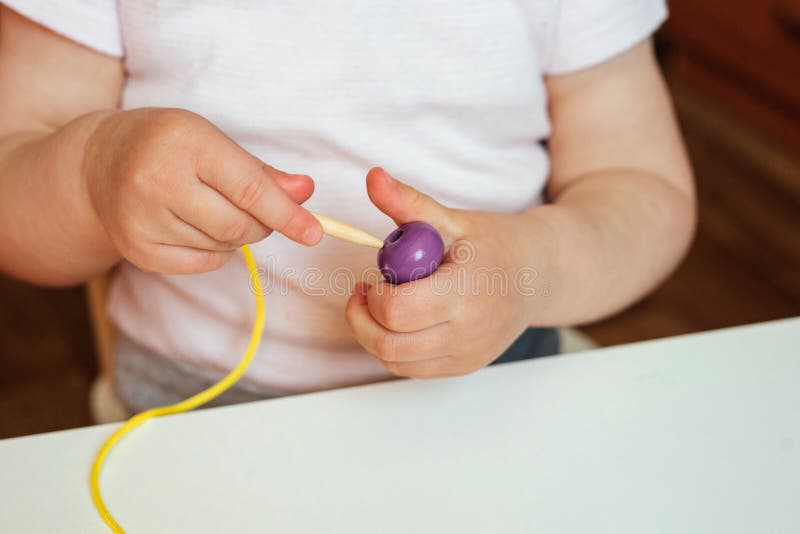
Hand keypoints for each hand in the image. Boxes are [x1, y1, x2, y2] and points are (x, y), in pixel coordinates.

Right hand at [83, 108, 321, 272]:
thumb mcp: (213, 142)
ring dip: (234, 235)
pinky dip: (213, 252)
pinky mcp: (136, 249)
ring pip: (222, 247)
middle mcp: (157, 181)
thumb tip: (304, 191)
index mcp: (186, 143)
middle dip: (262, 225)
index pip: (250, 190)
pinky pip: (201, 264)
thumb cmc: (168, 146)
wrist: (98, 161)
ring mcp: (142, 219)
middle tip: (257, 210)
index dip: (288, 215)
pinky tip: (193, 225)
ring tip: (211, 207)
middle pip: (239, 226)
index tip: (315, 233)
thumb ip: (261, 172)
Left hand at [346, 168, 555, 377]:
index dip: (373, 296)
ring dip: (374, 335)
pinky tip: (400, 323)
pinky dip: (394, 349)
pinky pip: (412, 369)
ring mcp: (467, 354)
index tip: (372, 277)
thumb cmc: (497, 244)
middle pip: (390, 344)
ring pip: (396, 362)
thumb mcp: (453, 220)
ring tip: (382, 306)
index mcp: (466, 292)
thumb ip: (409, 202)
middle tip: (363, 294)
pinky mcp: (465, 366)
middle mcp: (469, 332)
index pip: (397, 311)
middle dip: (363, 319)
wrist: (540, 274)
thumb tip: (373, 177)